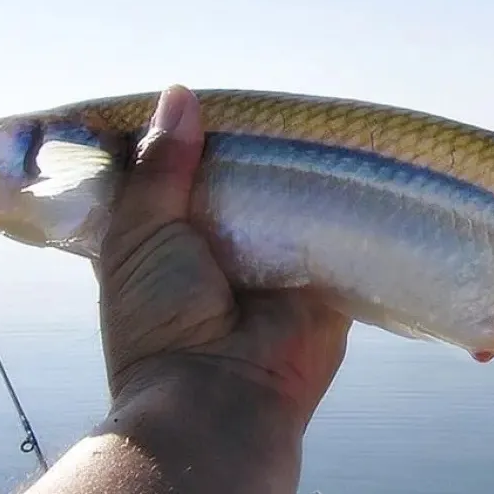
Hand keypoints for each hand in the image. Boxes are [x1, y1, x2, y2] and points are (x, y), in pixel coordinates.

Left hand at [94, 85, 350, 431]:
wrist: (221, 398)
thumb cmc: (162, 320)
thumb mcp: (140, 231)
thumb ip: (160, 166)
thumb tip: (181, 95)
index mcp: (168, 242)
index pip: (180, 177)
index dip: (190, 141)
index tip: (203, 97)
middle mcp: (225, 251)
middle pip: (242, 185)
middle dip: (253, 151)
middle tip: (270, 103)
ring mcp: (279, 267)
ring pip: (292, 205)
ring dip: (301, 174)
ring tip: (314, 120)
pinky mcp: (328, 283)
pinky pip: (340, 233)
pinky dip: (343, 205)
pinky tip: (353, 160)